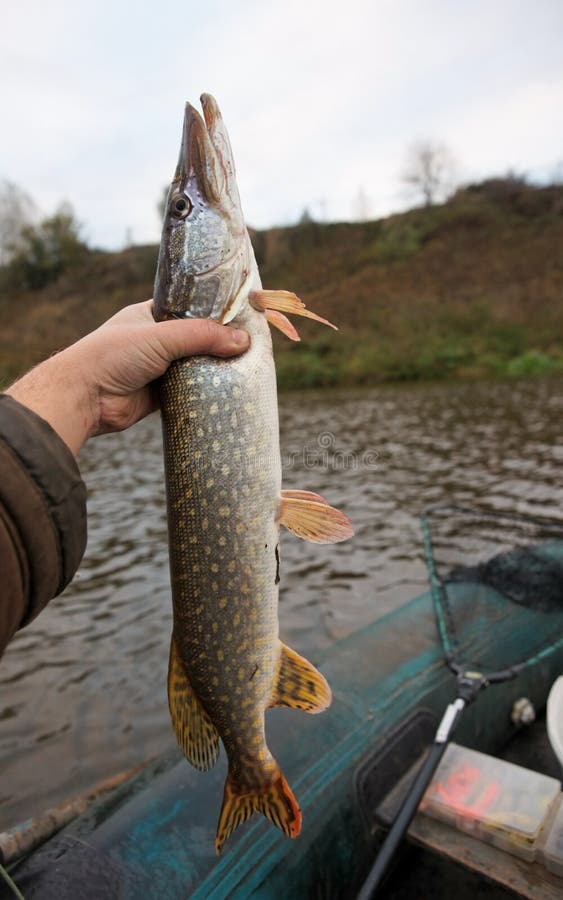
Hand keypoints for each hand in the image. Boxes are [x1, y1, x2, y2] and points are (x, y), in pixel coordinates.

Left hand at [6, 300, 248, 455]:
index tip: (243, 315)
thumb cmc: (113, 355)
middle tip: (252, 343)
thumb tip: (243, 341)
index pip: (189, 308)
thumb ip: (201, 336)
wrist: (84, 398)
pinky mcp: (160, 395)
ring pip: (195, 366)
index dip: (214, 311)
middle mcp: (155, 340)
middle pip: (196, 339)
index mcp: (150, 315)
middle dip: (219, 343)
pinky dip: (205, 392)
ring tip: (247, 366)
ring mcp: (158, 368)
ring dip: (214, 369)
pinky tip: (229, 390)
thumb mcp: (160, 337)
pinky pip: (189, 391)